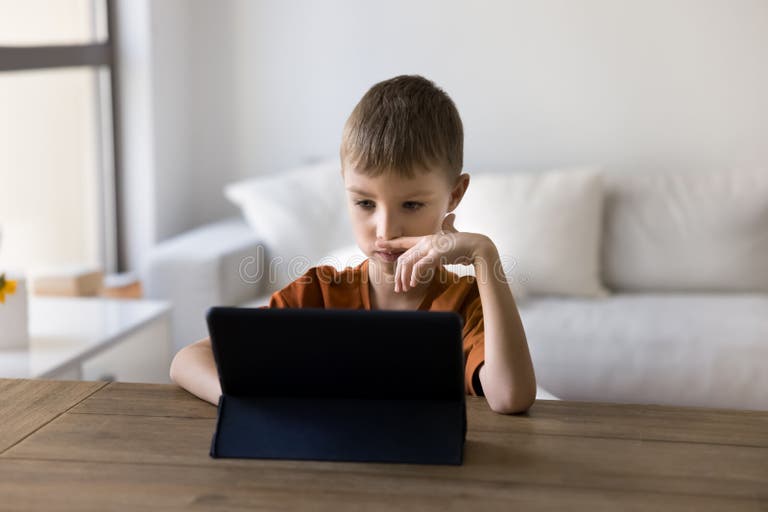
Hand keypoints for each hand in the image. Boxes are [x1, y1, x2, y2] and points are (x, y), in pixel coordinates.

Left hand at [374, 213, 489, 292]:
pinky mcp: (437, 254)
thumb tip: (450, 220)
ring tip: (405, 288)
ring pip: (408, 262)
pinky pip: (420, 266)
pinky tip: (414, 283)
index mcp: (427, 239)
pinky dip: (414, 276)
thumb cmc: (464, 245)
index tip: (378, 245)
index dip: (390, 243)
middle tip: (398, 287)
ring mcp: (431, 247)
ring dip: (404, 278)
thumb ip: (447, 231)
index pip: (404, 241)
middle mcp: (426, 241)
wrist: (477, 246)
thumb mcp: (451, 238)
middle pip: (404, 257)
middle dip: (398, 274)